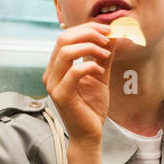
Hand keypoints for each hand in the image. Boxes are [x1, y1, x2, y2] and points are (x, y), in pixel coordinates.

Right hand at [42, 22, 114, 145]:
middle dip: (88, 33)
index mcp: (57, 67)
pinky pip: (73, 72)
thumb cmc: (92, 107)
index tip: (107, 30)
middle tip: (108, 37)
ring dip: (90, 47)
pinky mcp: (61, 96)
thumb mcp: (100, 75)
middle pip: (63, 39)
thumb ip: (104, 55)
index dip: (87, 28)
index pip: (66, 36)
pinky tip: (100, 71)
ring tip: (106, 53)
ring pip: (66, 52)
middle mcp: (51, 73)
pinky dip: (89, 66)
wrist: (89, 134)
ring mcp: (53, 85)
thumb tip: (113, 34)